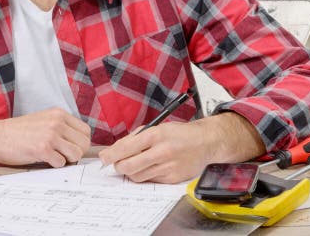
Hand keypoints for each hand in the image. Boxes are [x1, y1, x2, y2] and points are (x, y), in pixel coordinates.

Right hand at [0, 108, 90, 167]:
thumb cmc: (19, 131)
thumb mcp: (44, 120)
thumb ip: (62, 127)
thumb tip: (80, 143)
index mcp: (59, 114)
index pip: (86, 131)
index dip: (81, 143)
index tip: (71, 148)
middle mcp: (57, 122)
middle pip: (84, 143)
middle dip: (76, 153)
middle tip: (63, 155)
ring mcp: (50, 135)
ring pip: (76, 154)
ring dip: (66, 160)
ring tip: (53, 157)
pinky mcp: (42, 149)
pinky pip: (61, 163)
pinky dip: (54, 165)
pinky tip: (44, 159)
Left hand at [97, 113, 264, 183]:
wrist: (205, 142)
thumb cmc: (179, 133)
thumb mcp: (157, 127)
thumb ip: (136, 138)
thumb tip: (116, 150)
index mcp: (155, 135)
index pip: (126, 148)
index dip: (111, 155)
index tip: (103, 158)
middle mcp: (161, 151)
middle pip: (129, 166)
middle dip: (119, 166)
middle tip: (117, 164)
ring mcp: (168, 166)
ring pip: (138, 176)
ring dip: (131, 172)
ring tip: (135, 164)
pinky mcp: (173, 178)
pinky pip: (150, 181)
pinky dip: (146, 175)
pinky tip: (150, 167)